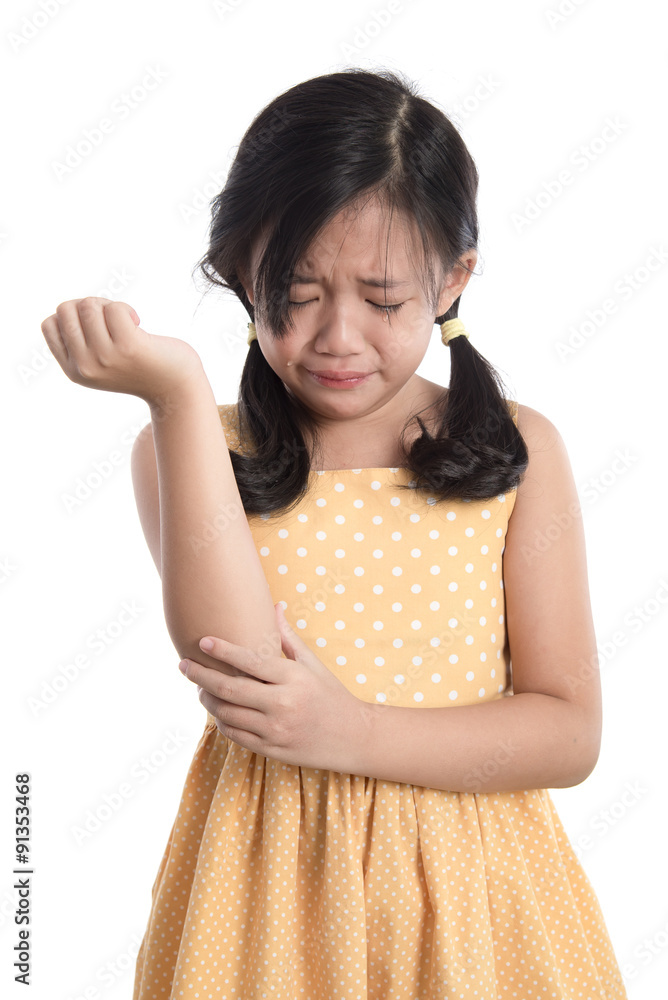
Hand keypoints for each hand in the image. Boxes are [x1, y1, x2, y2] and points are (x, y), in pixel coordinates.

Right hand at [40, 296, 203, 405]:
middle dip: (90, 306)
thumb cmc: (139, 365)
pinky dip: (126, 309)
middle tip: (111, 320)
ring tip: (125, 323)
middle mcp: (85, 366)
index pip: (49, 324)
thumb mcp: (101, 360)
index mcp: (73, 370)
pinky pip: (114, 308)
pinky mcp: (127, 347)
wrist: (175, 387)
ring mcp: (104, 357)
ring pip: (88, 305)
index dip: (72, 315)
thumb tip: (70, 308)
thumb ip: (81, 340)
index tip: (95, 327)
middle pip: (66, 309)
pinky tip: (137, 324)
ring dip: (109, 306)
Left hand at [179, 603, 367, 772]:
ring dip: (207, 700)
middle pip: (228, 688)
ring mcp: (275, 730)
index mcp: (292, 679)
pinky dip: (221, 721)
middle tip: (184, 665)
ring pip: (226, 713)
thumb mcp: (313, 664)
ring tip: (200, 688)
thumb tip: (274, 606)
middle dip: (200, 675)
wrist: (352, 737)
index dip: (222, 650)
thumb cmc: (330, 694)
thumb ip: (288, 638)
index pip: (249, 661)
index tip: (202, 641)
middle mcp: (282, 704)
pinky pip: (235, 735)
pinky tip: (218, 710)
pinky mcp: (271, 750)